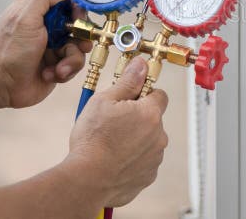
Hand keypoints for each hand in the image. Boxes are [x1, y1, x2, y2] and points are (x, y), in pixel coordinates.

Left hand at [0, 0, 91, 108]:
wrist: (1, 86)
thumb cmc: (10, 51)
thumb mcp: (25, 17)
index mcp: (38, 11)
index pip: (67, 1)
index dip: (77, 9)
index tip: (78, 19)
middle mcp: (48, 27)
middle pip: (79, 25)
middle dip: (81, 37)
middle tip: (81, 45)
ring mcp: (54, 47)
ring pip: (79, 47)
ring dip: (71, 59)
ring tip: (59, 69)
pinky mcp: (58, 65)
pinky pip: (75, 65)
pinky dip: (65, 71)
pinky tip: (49, 75)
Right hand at [65, 58, 168, 207]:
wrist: (87, 181)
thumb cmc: (92, 141)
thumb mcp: (104, 101)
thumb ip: (127, 82)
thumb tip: (140, 65)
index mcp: (150, 114)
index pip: (159, 94)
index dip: (143, 93)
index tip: (129, 98)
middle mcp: (158, 136)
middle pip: (152, 118)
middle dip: (137, 118)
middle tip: (113, 123)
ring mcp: (155, 158)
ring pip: (148, 140)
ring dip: (135, 139)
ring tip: (110, 144)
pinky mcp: (148, 176)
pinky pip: (143, 161)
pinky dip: (132, 160)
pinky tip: (113, 160)